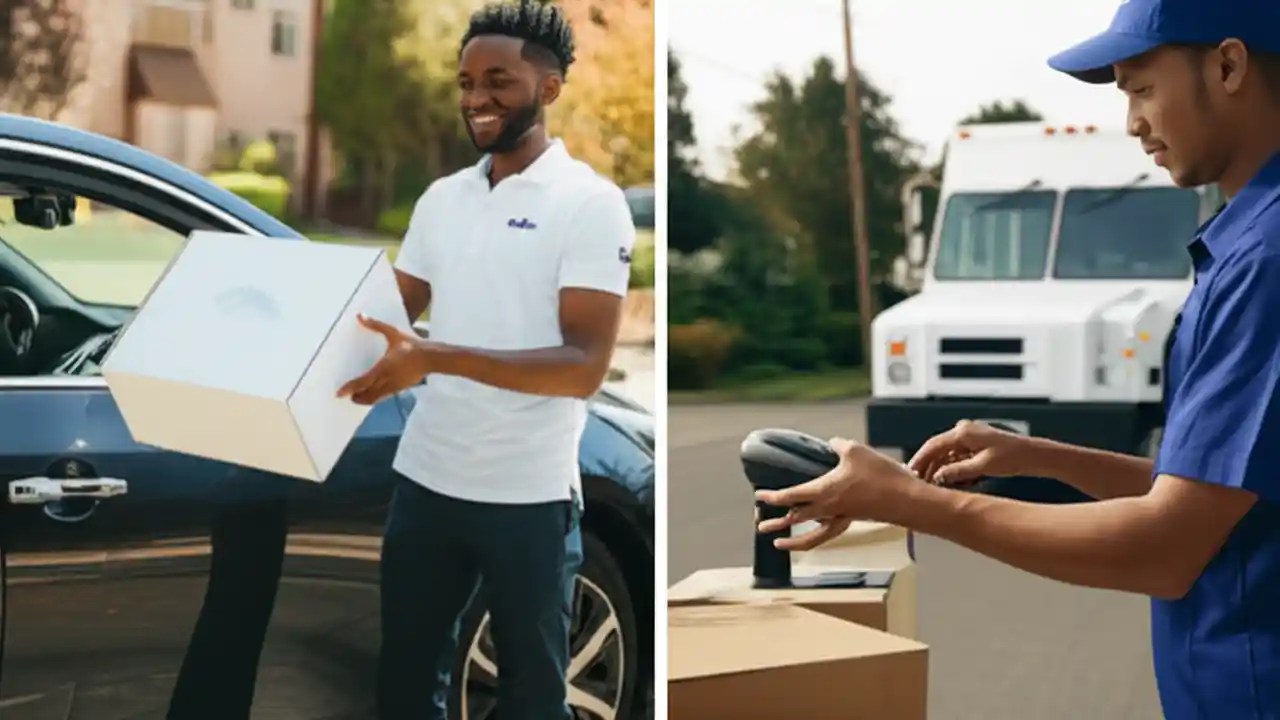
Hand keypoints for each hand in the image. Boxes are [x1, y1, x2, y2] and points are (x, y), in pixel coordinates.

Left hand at [337, 314, 438, 404]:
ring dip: (365, 399)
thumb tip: (359, 316)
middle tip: (347, 395)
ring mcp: (394, 386)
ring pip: (376, 398)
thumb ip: (375, 325)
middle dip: (356, 397)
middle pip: (367, 394)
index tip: (339, 393)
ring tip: (357, 397)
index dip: (350, 388)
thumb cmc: (412, 345)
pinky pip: (384, 397)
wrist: (431, 357)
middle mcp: (387, 380)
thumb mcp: (393, 333)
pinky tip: (373, 394)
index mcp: (383, 367)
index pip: (363, 381)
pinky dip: (375, 398)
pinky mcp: (400, 388)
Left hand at [755, 438, 917, 550]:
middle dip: (776, 523)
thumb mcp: (856, 451)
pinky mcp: (855, 519)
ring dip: (793, 540)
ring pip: (812, 534)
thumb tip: (831, 443)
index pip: (791, 496)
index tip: (759, 497)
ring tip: (779, 545)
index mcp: (824, 491)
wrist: (907, 500)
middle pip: (796, 519)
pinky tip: (815, 528)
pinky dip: (817, 533)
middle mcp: (829, 508)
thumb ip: (838, 446)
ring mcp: (843, 517)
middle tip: (759, 526)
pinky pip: (830, 530)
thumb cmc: (881, 475)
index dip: (773, 497)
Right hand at [908, 420, 1031, 486]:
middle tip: (919, 482)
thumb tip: (937, 477)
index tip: (911, 473)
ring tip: (933, 485)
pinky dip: (952, 467)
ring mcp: (970, 436)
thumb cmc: (1013, 458)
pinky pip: (957, 456)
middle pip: (938, 449)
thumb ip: (957, 471)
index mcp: (964, 431)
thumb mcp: (983, 466)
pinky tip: (950, 481)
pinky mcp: (975, 444)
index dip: (920, 460)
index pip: (933, 445)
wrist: (1034, 455)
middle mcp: (964, 430)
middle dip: (929, 466)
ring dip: (941, 469)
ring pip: (947, 454)